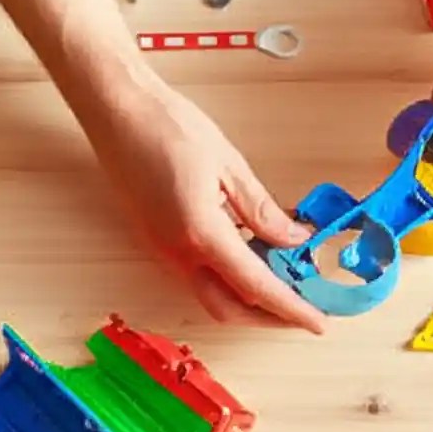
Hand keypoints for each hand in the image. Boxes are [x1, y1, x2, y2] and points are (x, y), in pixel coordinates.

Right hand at [87, 84, 325, 333]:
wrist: (115, 109)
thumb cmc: (167, 126)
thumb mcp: (229, 165)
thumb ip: (261, 210)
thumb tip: (293, 239)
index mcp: (201, 233)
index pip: (256, 287)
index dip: (290, 309)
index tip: (317, 322)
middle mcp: (177, 252)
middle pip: (229, 308)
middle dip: (268, 318)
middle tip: (304, 309)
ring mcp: (162, 249)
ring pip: (211, 294)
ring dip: (248, 299)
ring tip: (285, 284)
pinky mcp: (157, 239)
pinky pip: (196, 273)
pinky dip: (228, 277)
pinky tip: (252, 258)